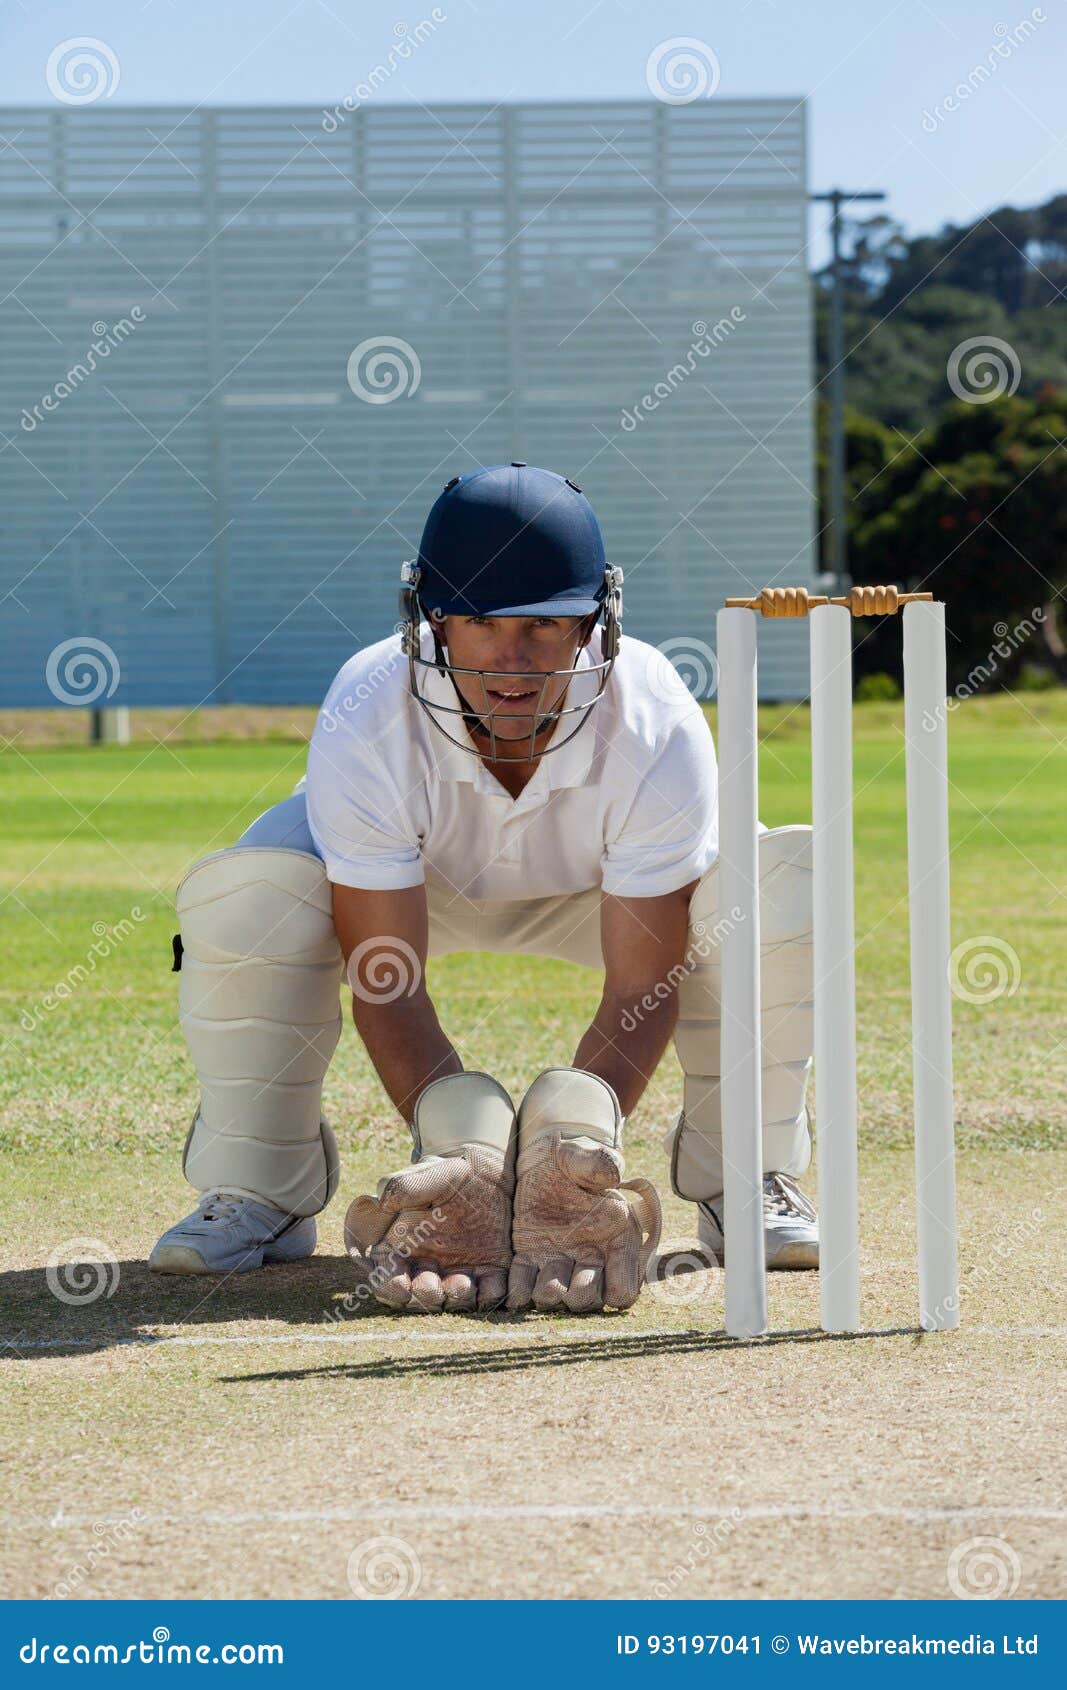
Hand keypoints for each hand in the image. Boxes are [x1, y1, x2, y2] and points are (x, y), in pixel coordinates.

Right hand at [344, 1072, 514, 1312]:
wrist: (487, 1173)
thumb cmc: (449, 1173)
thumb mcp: (430, 1175)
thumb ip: (407, 1187)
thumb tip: (383, 1200)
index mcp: (403, 1247)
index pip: (388, 1277)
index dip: (390, 1287)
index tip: (401, 1286)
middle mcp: (428, 1266)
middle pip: (419, 1296)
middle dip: (425, 1297)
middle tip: (434, 1287)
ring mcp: (458, 1272)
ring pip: (452, 1300)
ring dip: (456, 1299)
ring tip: (463, 1283)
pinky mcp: (488, 1273)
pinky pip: (488, 1292)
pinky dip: (490, 1294)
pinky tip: (493, 1284)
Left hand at [507, 1069, 660, 1312]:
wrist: (543, 1158)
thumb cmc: (573, 1156)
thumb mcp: (584, 1157)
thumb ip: (598, 1165)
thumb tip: (612, 1175)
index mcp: (618, 1237)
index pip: (626, 1283)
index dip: (618, 1288)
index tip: (597, 1271)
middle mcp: (593, 1258)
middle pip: (592, 1298)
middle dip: (579, 1296)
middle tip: (564, 1280)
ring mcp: (562, 1263)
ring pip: (560, 1297)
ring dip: (550, 1295)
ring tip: (544, 1280)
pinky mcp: (532, 1260)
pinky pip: (527, 1286)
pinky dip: (522, 1291)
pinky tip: (517, 1287)